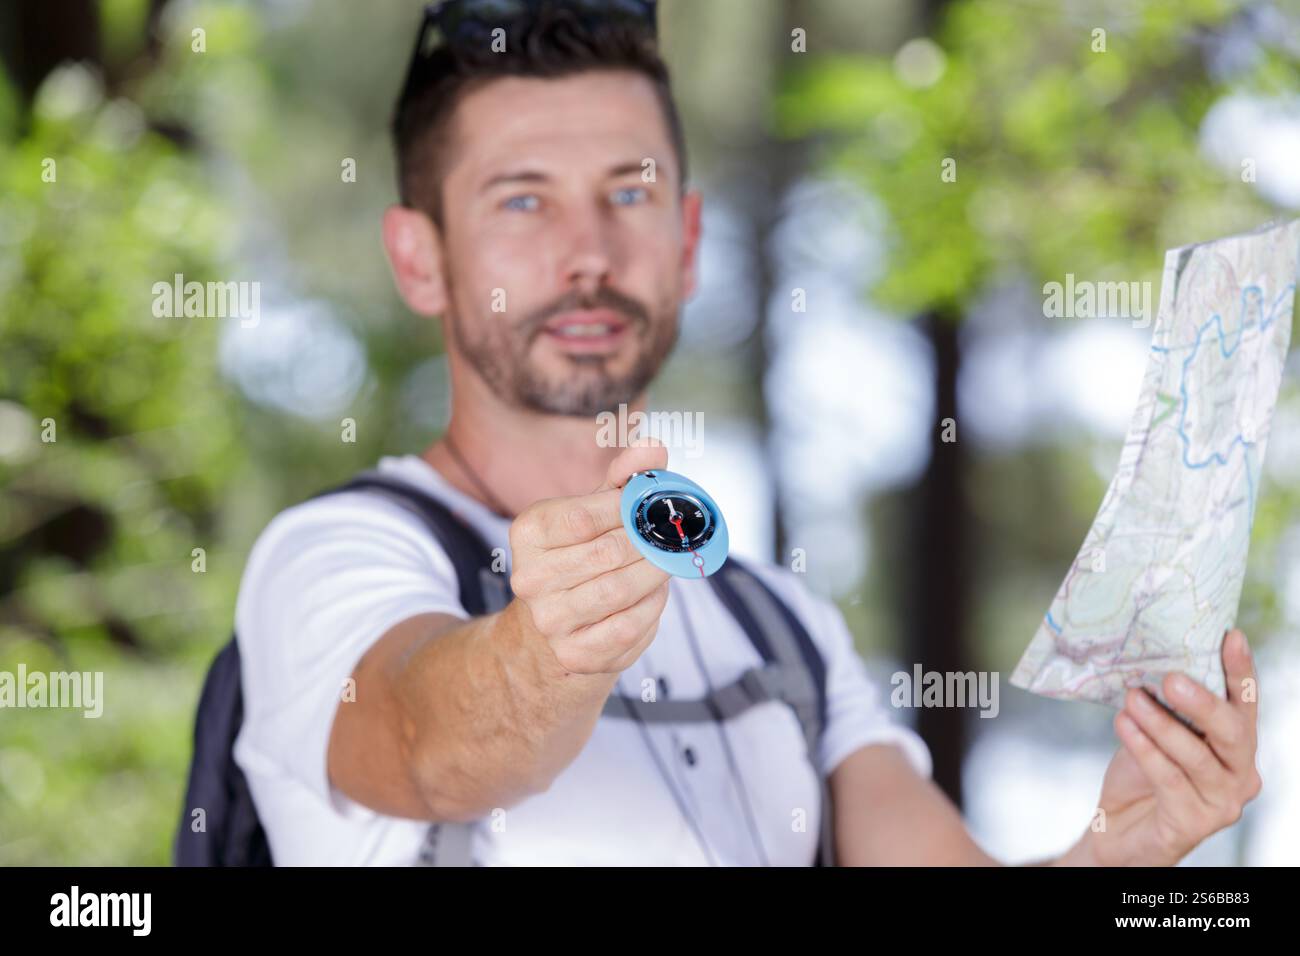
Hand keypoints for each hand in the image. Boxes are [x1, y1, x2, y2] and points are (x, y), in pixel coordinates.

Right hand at [507, 442, 670, 675]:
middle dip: (650, 542)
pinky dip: (652, 607)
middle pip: (609, 552)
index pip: (585, 516)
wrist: (552, 629)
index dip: (629, 508)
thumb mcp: (594, 511)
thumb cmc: (580, 555)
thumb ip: (624, 478)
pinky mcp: (575, 654)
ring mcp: (550, 620)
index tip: (653, 506)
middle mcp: (529, 578)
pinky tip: (654, 594)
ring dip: (655, 574)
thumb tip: (655, 446)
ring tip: (667, 563)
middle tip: (673, 536)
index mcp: (528, 533)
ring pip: (621, 590)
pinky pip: (629, 626)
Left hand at [1074, 629, 1261, 865]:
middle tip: (1171, 678)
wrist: (1116, 828)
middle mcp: (1241, 773)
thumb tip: (1148, 661)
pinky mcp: (1194, 824)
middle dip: (1203, 703)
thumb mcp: (1154, 730)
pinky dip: (1145, 750)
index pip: (1245, 703)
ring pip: (1196, 757)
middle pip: (1233, 733)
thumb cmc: (1142, 772)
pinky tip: (1124, 725)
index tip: (1230, 635)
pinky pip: (1169, 780)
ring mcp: (1222, 802)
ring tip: (1132, 697)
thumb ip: (1164, 705)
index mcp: (1237, 745)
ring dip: (1161, 724)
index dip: (1240, 670)